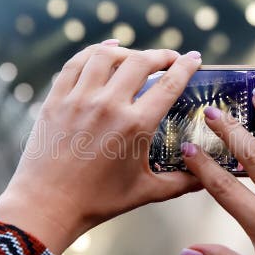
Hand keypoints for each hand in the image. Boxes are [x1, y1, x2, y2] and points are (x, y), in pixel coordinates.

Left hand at [0, 40, 202, 253]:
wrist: (47, 205)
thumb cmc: (99, 201)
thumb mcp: (146, 192)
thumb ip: (181, 182)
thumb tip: (206, 179)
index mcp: (135, 126)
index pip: (169, 85)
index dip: (185, 67)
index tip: (194, 58)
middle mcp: (108, 105)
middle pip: (141, 62)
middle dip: (161, 55)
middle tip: (170, 59)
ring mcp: (79, 99)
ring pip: (107, 55)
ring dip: (129, 51)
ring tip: (138, 57)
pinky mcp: (56, 99)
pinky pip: (77, 63)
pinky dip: (95, 51)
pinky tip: (107, 49)